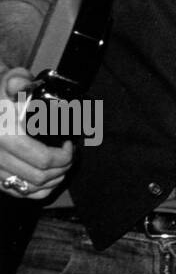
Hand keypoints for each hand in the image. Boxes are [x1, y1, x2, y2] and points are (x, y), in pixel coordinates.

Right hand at [0, 67, 73, 199]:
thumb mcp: (7, 81)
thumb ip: (16, 80)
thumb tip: (19, 84)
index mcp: (4, 136)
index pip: (42, 159)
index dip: (64, 156)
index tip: (70, 144)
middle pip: (39, 177)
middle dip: (62, 168)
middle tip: (70, 156)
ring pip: (28, 189)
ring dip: (51, 180)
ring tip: (62, 167)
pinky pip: (17, 192)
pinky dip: (36, 190)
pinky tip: (48, 178)